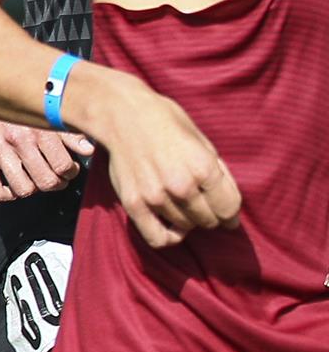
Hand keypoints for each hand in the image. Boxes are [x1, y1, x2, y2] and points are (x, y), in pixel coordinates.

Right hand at [0, 103, 92, 201]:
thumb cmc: (17, 93)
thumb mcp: (44, 106)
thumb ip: (67, 130)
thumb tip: (89, 149)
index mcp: (38, 127)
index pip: (63, 166)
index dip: (70, 172)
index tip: (68, 167)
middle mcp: (18, 139)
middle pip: (46, 181)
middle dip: (55, 182)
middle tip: (55, 175)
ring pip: (23, 189)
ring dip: (33, 188)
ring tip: (34, 177)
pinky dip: (6, 194)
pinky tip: (11, 182)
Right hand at [96, 85, 240, 248]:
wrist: (122, 113)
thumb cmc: (166, 122)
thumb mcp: (202, 142)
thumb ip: (217, 175)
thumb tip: (229, 206)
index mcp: (204, 168)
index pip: (229, 209)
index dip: (231, 213)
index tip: (226, 213)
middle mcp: (181, 186)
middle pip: (208, 220)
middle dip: (209, 214)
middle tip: (200, 203)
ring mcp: (156, 196)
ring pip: (185, 227)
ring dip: (188, 219)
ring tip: (181, 204)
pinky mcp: (133, 203)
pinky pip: (158, 238)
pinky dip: (169, 237)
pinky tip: (170, 224)